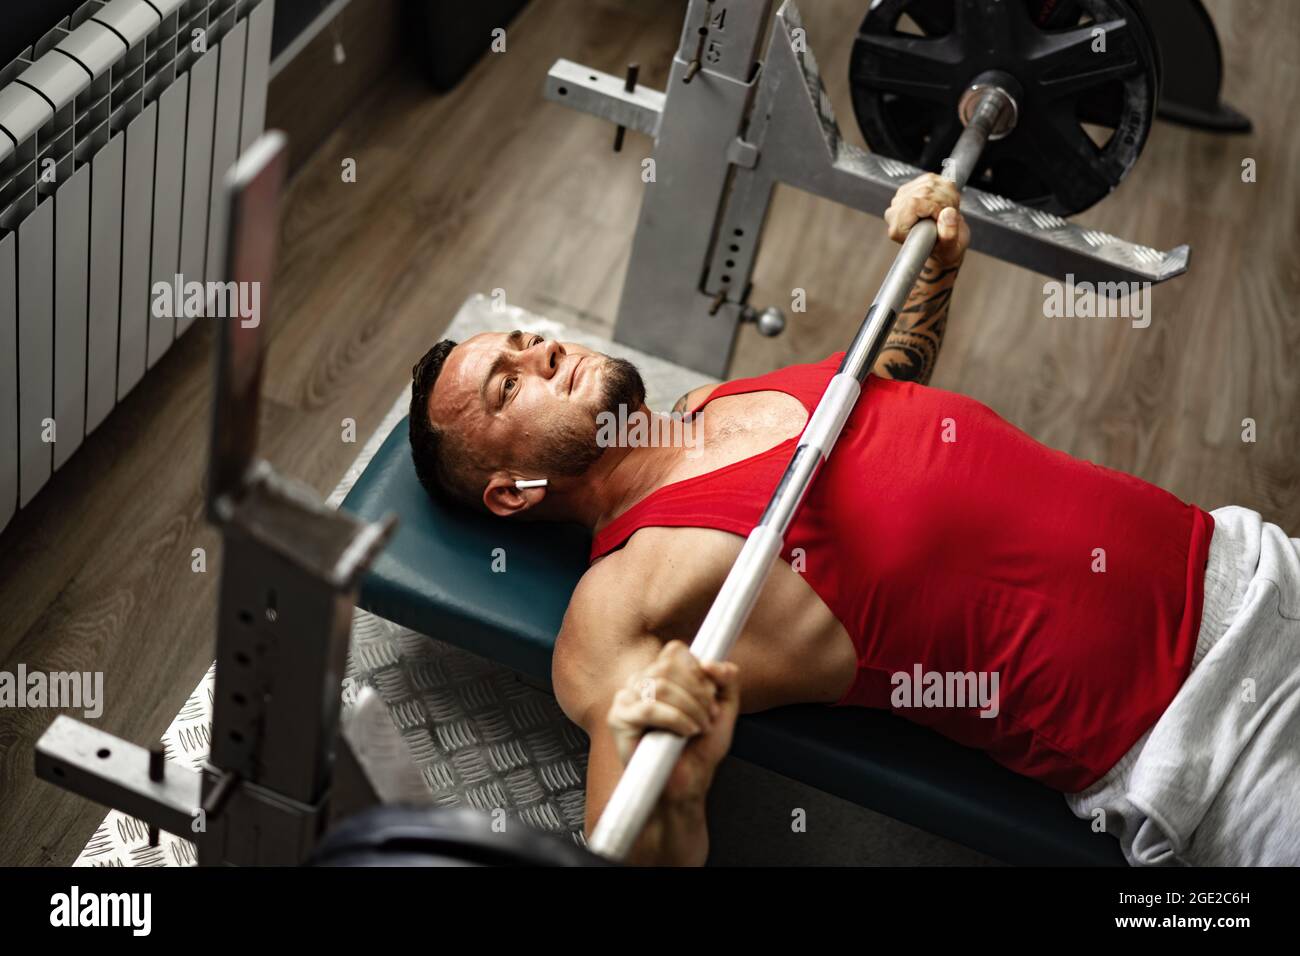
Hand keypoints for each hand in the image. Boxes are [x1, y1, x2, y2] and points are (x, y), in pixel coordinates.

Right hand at [607, 641, 740, 803]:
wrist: (687, 783)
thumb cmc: (699, 749)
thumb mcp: (724, 708)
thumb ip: (727, 680)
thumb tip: (713, 663)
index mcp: (660, 674)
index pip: (675, 651)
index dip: (698, 672)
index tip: (711, 696)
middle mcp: (640, 682)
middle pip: (669, 666)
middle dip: (699, 694)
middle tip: (708, 717)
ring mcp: (626, 698)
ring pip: (662, 686)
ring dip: (690, 709)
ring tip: (698, 727)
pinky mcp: (618, 719)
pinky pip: (649, 709)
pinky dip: (676, 720)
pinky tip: (685, 733)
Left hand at [884, 172, 969, 266]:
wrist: (944, 244)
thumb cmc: (944, 250)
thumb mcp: (950, 249)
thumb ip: (949, 234)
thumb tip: (947, 214)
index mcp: (898, 230)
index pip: (915, 203)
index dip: (935, 206)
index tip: (942, 217)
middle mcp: (895, 213)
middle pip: (924, 192)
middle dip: (943, 201)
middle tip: (947, 216)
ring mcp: (902, 199)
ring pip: (929, 184)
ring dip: (946, 196)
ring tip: (945, 212)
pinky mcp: (911, 188)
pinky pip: (932, 179)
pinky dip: (944, 189)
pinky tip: (943, 204)